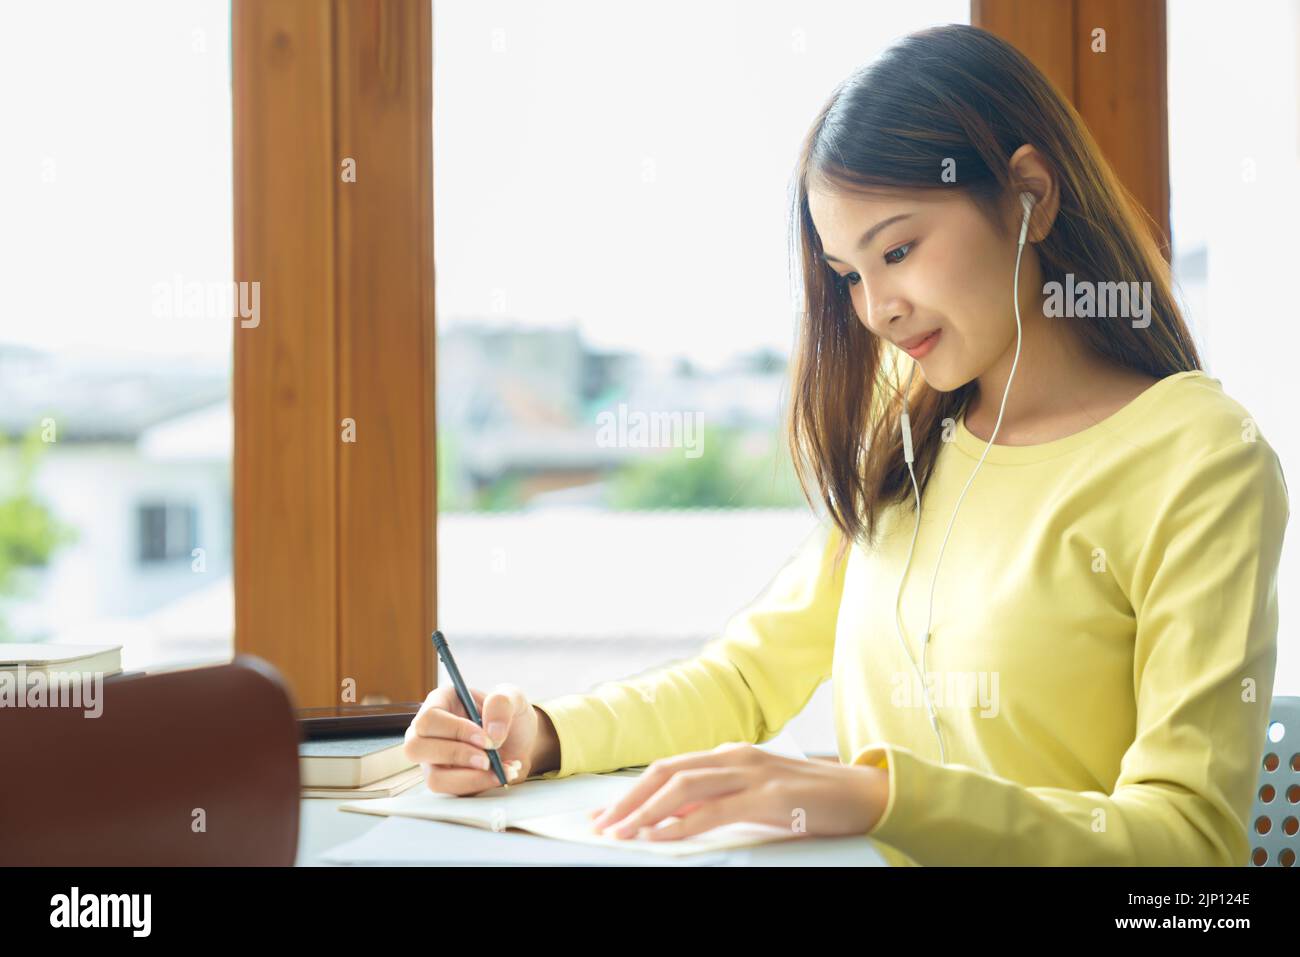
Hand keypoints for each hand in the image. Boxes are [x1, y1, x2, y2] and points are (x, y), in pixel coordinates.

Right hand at [402, 683, 535, 794]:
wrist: (521, 742)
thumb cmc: (508, 716)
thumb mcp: (513, 698)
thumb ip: (502, 703)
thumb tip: (492, 733)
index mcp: (441, 702)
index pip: (430, 718)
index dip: (456, 731)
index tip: (487, 739)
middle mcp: (429, 731)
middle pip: (416, 748)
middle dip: (456, 756)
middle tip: (487, 759)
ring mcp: (433, 759)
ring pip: (433, 778)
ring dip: (470, 778)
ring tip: (500, 769)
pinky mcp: (445, 780)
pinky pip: (452, 793)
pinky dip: (479, 786)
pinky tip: (500, 775)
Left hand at [587, 743, 888, 841]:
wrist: (865, 794)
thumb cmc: (809, 799)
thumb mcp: (753, 798)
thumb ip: (715, 804)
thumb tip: (669, 820)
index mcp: (728, 755)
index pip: (667, 769)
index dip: (631, 790)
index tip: (604, 813)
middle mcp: (734, 756)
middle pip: (664, 772)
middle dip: (626, 799)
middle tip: (599, 824)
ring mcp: (751, 772)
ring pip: (682, 786)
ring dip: (644, 811)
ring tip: (619, 831)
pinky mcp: (769, 795)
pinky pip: (715, 809)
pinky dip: (682, 823)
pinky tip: (661, 836)